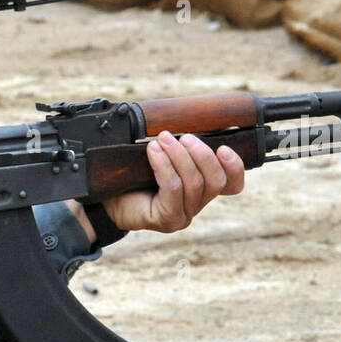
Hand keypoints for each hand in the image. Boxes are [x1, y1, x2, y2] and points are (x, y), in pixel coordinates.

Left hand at [99, 131, 245, 232]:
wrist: (105, 199)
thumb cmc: (132, 176)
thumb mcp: (161, 156)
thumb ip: (179, 146)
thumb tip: (187, 121)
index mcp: (200, 190)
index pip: (232, 185)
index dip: (234, 167)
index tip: (224, 147)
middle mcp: (195, 205)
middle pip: (215, 181)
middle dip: (202, 154)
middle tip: (183, 137)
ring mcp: (182, 216)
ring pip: (194, 184)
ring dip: (179, 156)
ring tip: (162, 139)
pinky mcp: (166, 220)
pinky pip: (173, 189)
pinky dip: (164, 166)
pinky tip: (153, 151)